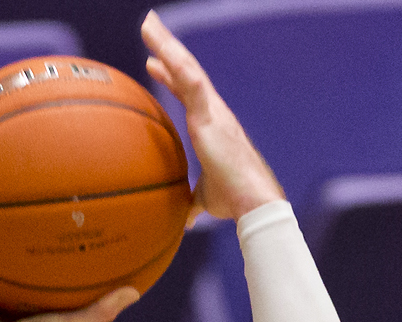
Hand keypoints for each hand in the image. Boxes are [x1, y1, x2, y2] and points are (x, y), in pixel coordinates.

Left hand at [141, 10, 284, 221]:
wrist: (253, 203)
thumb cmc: (234, 202)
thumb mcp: (205, 200)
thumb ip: (193, 203)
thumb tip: (184, 218)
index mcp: (212, 125)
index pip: (187, 93)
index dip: (170, 76)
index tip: (153, 63)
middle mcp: (214, 112)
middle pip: (186, 71)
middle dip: (167, 47)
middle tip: (149, 25)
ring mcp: (213, 111)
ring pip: (186, 68)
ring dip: (166, 45)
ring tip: (148, 23)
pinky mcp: (211, 118)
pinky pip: (191, 84)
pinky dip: (175, 65)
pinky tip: (159, 50)